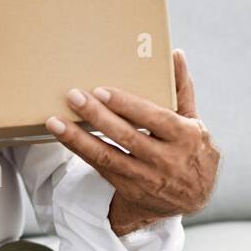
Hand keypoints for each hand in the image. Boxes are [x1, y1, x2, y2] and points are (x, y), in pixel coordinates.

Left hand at [44, 49, 220, 232]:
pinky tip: (65, 137)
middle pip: (127, 136)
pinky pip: (101, 168)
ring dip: (79, 139)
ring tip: (56, 122)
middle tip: (74, 97)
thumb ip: (182, 89)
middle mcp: (167, 159)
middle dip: (97, 117)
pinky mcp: (130, 188)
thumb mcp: (194, 121)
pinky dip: (82, 151)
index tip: (101, 90)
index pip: (153, 117)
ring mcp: (147, 177)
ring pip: (108, 156)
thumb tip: (175, 54)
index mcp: (185, 136)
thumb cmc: (192, 150)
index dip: (127, 105)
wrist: (194, 197)